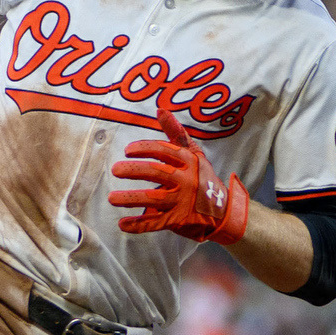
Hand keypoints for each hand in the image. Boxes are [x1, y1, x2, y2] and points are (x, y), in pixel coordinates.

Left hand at [109, 91, 251, 242]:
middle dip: (134, 170)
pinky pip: (156, 223)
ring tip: (112, 198)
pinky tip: (123, 224)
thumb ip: (176, 133)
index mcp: (189, 162)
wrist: (224, 212)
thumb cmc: (203, 180)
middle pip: (157, 172)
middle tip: (116, 170)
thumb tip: (160, 109)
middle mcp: (186, 181)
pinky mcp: (179, 221)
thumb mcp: (194, 155)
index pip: (164, 150)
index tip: (127, 150)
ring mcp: (182, 202)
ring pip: (153, 198)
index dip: (144, 148)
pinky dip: (139, 224)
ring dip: (130, 198)